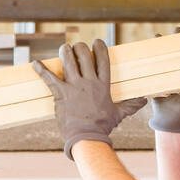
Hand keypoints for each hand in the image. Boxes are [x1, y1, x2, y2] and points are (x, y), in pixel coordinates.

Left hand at [31, 39, 147, 159]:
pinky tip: (35, 63)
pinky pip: (49, 78)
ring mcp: (74, 87)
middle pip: (84, 55)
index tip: (97, 42)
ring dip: (65, 51)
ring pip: (68, 61)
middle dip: (80, 47)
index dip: (100, 47)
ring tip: (64, 49)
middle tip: (77, 48)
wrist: (87, 137)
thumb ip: (131, 105)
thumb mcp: (118, 114)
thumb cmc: (102, 126)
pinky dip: (41, 70)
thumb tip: (144, 101)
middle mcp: (88, 82)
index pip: (103, 60)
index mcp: (103, 85)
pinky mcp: (61, 94)